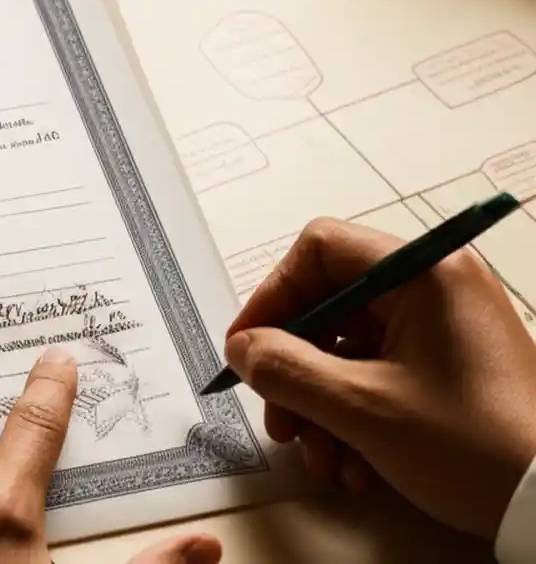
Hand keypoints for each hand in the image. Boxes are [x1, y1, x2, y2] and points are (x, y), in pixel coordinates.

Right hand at [224, 217, 535, 539]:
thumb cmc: (473, 445)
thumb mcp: (362, 409)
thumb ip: (287, 370)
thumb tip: (242, 348)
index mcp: (423, 273)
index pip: (320, 251)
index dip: (273, 296)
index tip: (248, 348)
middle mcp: (435, 288)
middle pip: (330, 306)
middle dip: (294, 369)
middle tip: (280, 419)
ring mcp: (443, 327)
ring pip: (348, 348)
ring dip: (319, 405)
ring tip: (320, 458)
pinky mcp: (449, 365)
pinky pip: (378, 374)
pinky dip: (353, 416)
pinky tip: (352, 465)